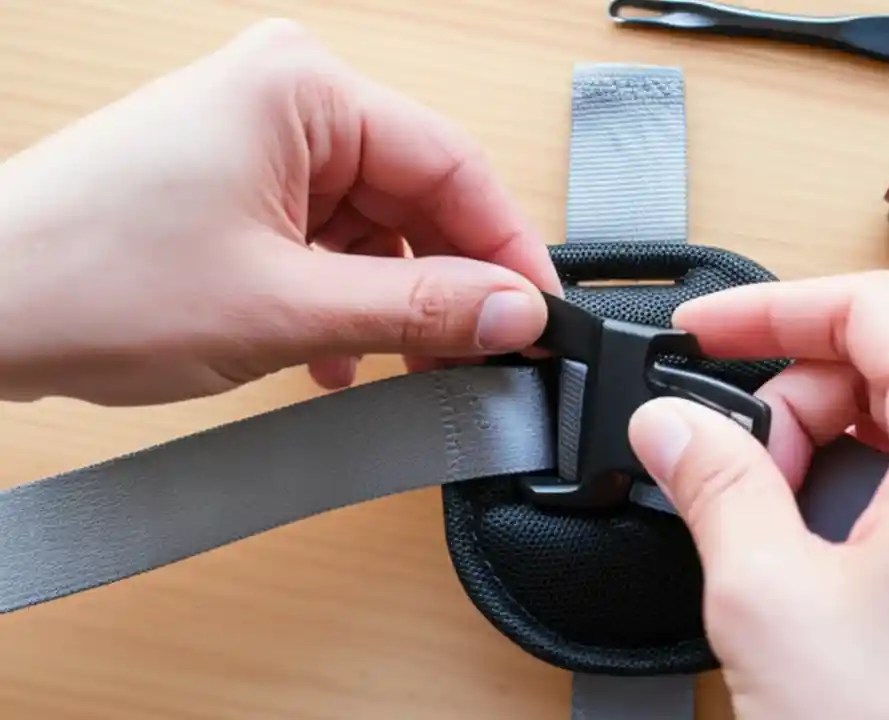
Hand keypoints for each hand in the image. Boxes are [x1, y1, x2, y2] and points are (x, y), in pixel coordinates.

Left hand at [0, 19, 559, 405]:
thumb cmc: (85, 281)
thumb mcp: (286, 308)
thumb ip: (420, 311)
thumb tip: (513, 312)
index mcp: (302, 88)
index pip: (453, 162)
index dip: (506, 249)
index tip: (535, 315)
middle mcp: (282, 96)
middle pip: (416, 193)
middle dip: (448, 283)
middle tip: (479, 354)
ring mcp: (254, 137)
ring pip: (373, 223)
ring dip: (391, 300)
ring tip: (397, 366)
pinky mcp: (233, 180)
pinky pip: (324, 234)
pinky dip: (342, 295)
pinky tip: (338, 352)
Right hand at [628, 272, 888, 719]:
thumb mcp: (772, 594)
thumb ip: (713, 482)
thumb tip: (669, 423)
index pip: (870, 307)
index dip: (768, 309)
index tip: (699, 335)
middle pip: (887, 358)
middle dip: (792, 398)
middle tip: (729, 463)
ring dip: (819, 446)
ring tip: (766, 521)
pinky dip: (856, 486)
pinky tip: (809, 545)